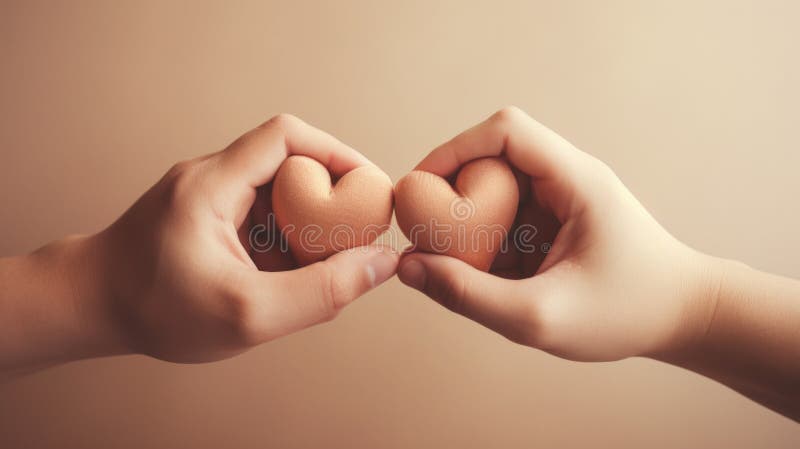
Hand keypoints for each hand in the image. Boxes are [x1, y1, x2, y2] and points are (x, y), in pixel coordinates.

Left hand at [95, 114, 397, 362]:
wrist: (86, 309)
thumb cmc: (153, 310)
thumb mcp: (247, 313)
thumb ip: (321, 292)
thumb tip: (380, 264)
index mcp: (213, 184)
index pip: (287, 136)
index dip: (337, 154)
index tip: (369, 188)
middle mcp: (210, 177)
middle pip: (288, 161)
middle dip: (330, 194)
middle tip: (357, 233)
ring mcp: (205, 196)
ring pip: (276, 191)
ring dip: (308, 221)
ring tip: (326, 262)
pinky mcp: (205, 217)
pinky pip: (258, 214)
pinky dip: (284, 239)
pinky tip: (289, 274)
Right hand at [398, 107, 716, 360]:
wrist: (686, 320)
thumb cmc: (626, 314)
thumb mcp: (539, 316)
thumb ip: (469, 294)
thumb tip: (409, 267)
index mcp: (574, 179)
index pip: (504, 130)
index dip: (453, 150)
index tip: (419, 188)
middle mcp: (569, 177)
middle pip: (493, 157)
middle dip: (454, 192)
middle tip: (429, 234)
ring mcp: (565, 198)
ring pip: (498, 190)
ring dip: (471, 223)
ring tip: (462, 265)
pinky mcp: (561, 222)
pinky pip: (511, 218)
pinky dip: (490, 243)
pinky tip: (494, 279)